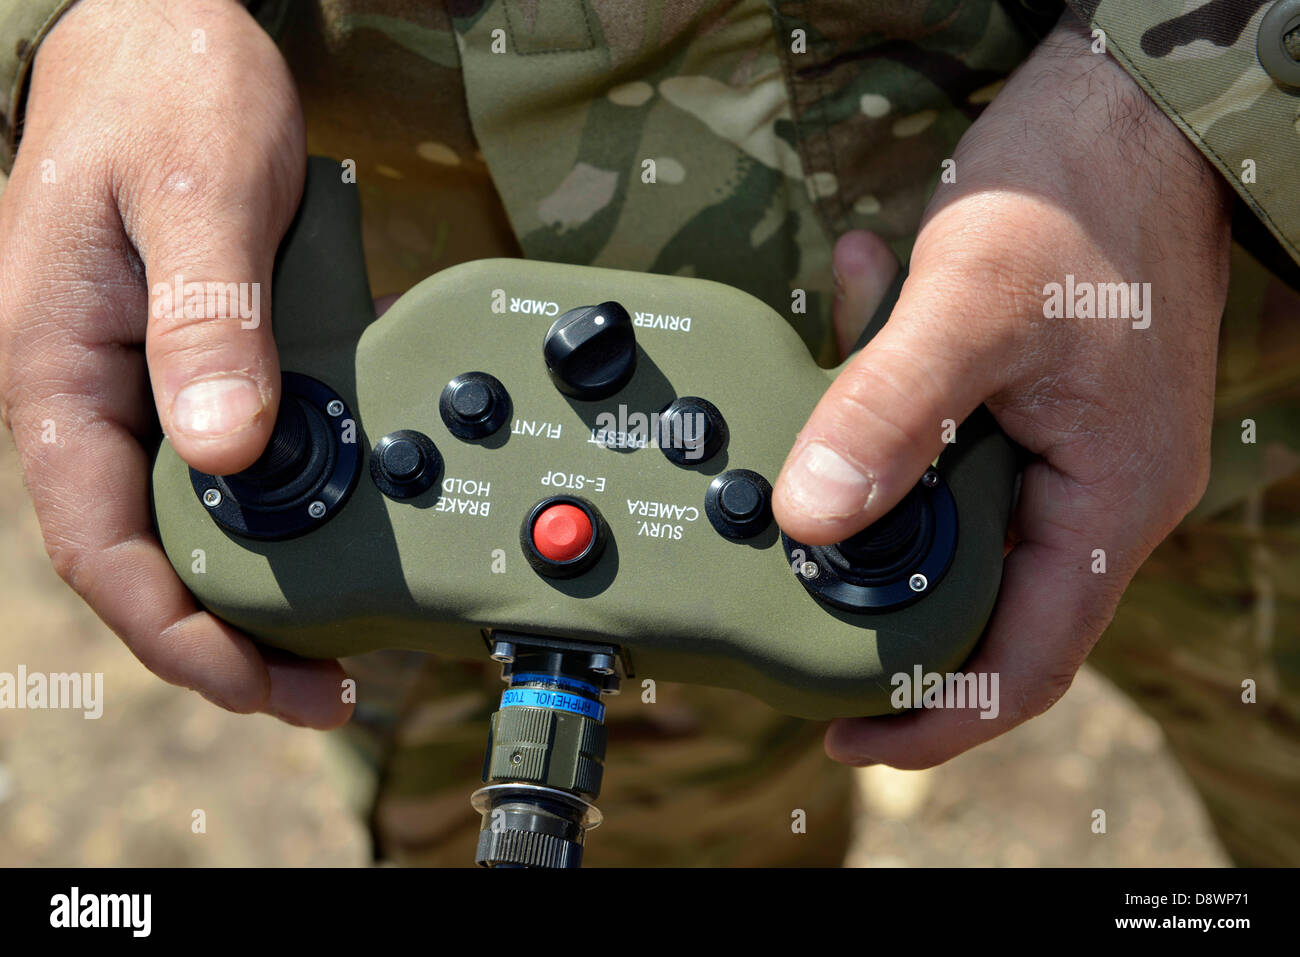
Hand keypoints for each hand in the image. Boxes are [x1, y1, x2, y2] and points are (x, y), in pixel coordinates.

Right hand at [0, 0, 350, 726]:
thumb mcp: (194, 195)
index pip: (101, 547)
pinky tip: (326, 530)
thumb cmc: (169, 90)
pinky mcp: (189, 362)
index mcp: (56, 369)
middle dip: (225, 630)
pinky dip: (273, 510)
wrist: (177, 30)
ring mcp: (139, 381)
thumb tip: (225, 452)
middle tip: (320, 677)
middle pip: (146, 554)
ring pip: (187, 517)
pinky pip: (223, 461)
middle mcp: (91, 391)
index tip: (256, 681)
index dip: (177, 633)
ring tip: (334, 629)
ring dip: (254, 580)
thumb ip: (206, 322)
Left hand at [773, 13, 1231, 766]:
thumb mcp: (972, 302)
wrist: (1122, 111)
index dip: (937, 721)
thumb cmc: (1082, 194)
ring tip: (823, 380)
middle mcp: (1086, 491)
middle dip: (875, 583)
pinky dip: (882, 397)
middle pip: (971, 599)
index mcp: (1106, 500)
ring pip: (939, 511)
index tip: (850, 738)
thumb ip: (890, 411)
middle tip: (790, 564)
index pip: (1026, 664)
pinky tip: (858, 307)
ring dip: (869, 465)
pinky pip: (936, 436)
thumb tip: (813, 519)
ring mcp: (1055, 449)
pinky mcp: (1020, 403)